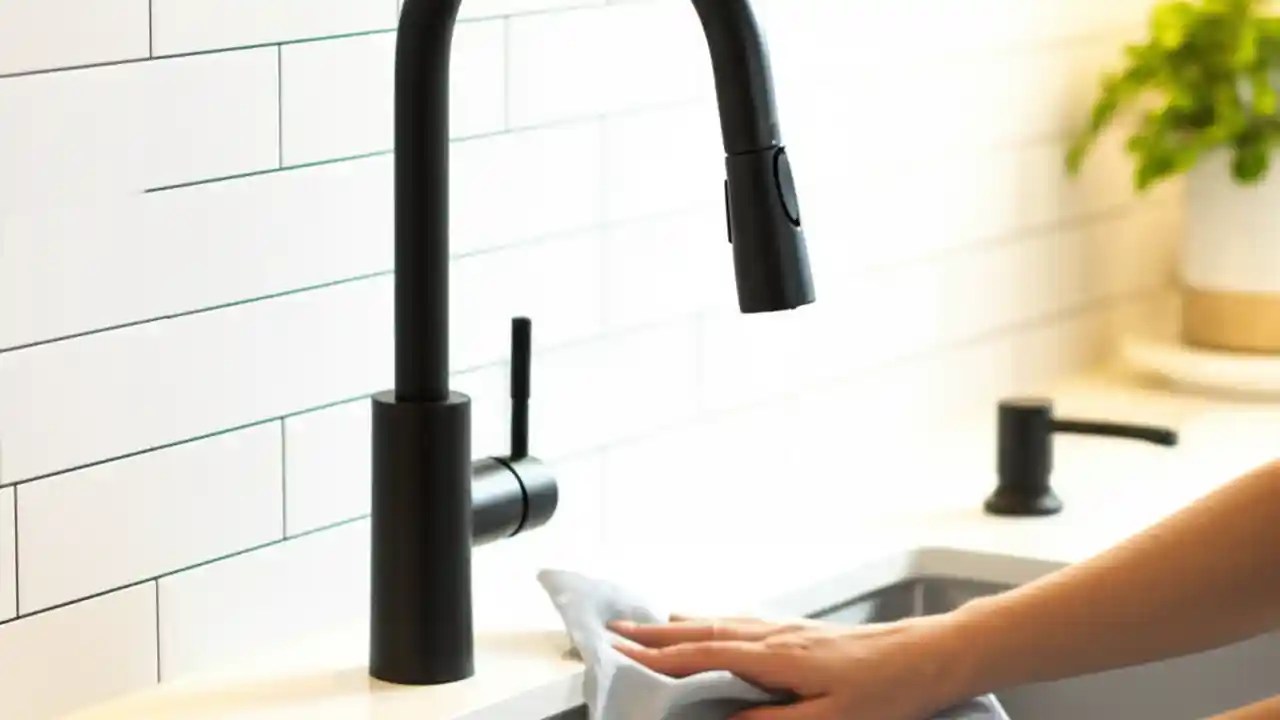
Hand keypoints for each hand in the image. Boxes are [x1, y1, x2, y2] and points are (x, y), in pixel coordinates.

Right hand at [609, 613, 973, 719]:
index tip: (621, 654)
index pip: (704, 655)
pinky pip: (741, 621)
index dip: (660, 657)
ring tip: (648, 626)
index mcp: (777, 657)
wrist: (930, 654)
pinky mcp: (802, 631)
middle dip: (656, 633)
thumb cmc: (888, 690)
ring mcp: (788, 629)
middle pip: (703, 631)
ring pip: (720, 622)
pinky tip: (711, 624)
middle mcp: (776, 635)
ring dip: (679, 625)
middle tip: (616, 632)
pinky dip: (712, 622)